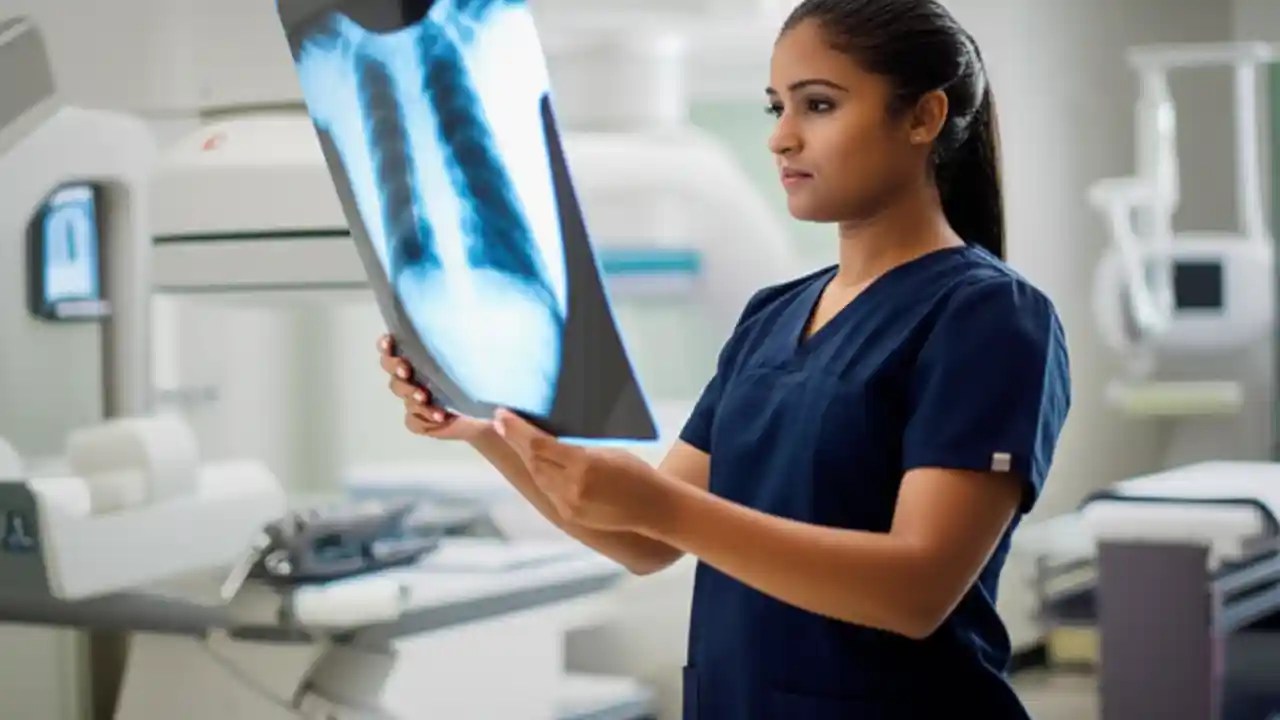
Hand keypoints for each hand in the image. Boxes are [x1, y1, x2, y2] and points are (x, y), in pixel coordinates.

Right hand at [378, 334, 490, 441]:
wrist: (485, 412)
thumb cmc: (478, 378)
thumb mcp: (475, 358)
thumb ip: (474, 348)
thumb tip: (477, 329)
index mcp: (419, 357)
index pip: (392, 347)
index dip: (386, 344)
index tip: (390, 341)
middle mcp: (412, 377)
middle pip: (392, 370)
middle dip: (396, 367)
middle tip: (406, 370)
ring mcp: (413, 399)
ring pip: (403, 395)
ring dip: (412, 394)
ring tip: (424, 397)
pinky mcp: (419, 420)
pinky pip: (414, 420)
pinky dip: (424, 417)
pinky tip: (439, 416)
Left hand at [492, 408, 672, 531]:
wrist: (652, 508)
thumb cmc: (635, 472)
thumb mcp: (608, 452)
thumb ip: (577, 448)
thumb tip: (547, 436)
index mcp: (585, 465)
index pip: (539, 445)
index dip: (516, 430)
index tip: (502, 415)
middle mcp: (572, 488)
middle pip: (533, 461)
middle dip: (515, 441)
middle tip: (503, 423)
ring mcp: (569, 505)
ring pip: (537, 477)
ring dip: (526, 458)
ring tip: (517, 440)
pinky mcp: (569, 517)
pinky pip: (548, 491)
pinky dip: (541, 475)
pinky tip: (538, 463)